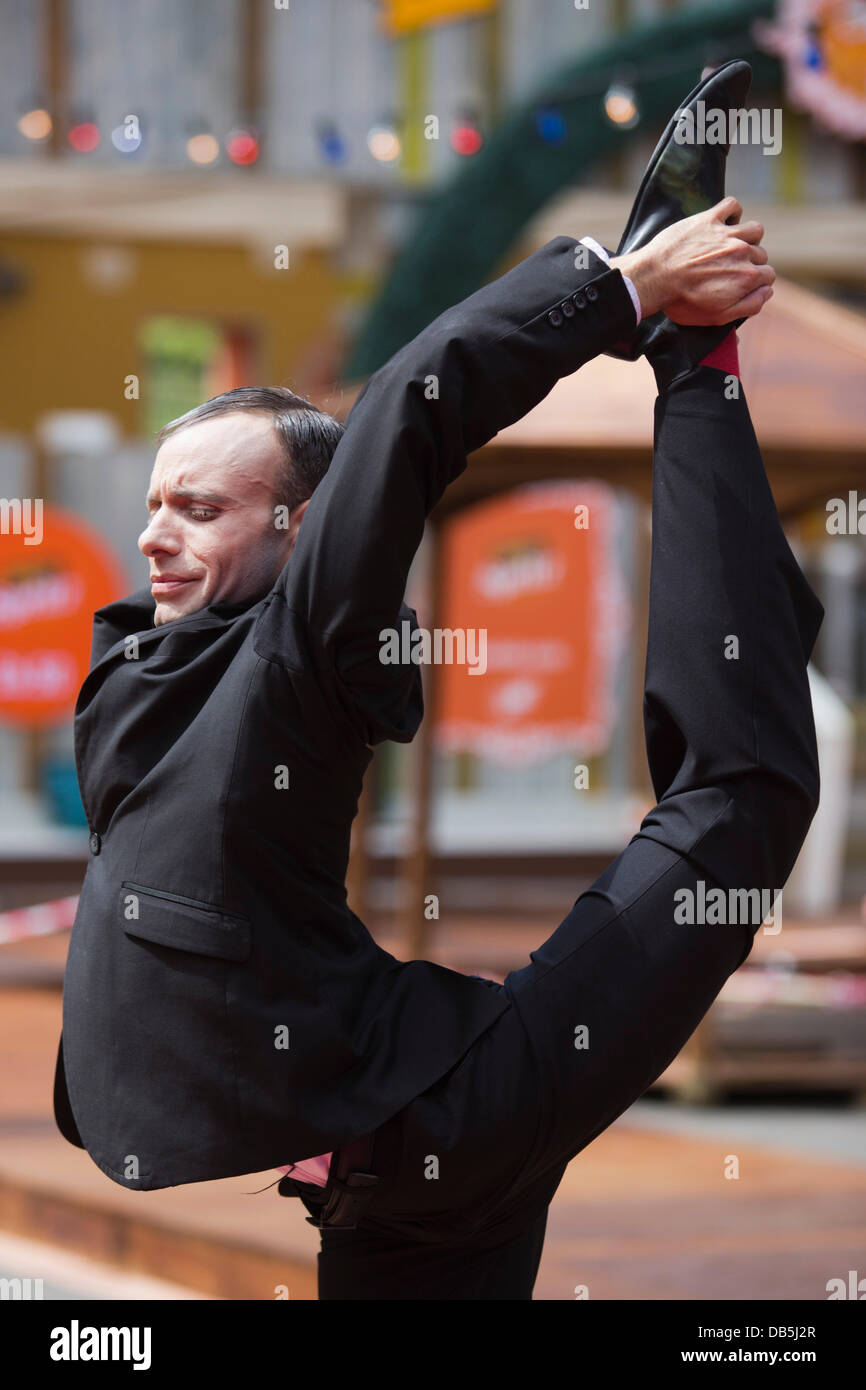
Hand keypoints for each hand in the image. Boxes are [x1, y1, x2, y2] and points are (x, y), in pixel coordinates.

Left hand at [610, 197, 774, 324]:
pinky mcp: (709, 219)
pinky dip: (732, 212)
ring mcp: (726, 233)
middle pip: (760, 254)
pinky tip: (723, 223)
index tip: (743, 283)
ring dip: (748, 237)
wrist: (654, 279)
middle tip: (729, 270)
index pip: (768, 275)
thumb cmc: (683, 302)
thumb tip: (767, 293)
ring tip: (732, 246)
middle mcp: (742, 252)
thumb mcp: (718, 316)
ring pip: (755, 229)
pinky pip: (732, 205)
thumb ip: (748, 305)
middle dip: (750, 262)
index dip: (757, 282)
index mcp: (747, 277)